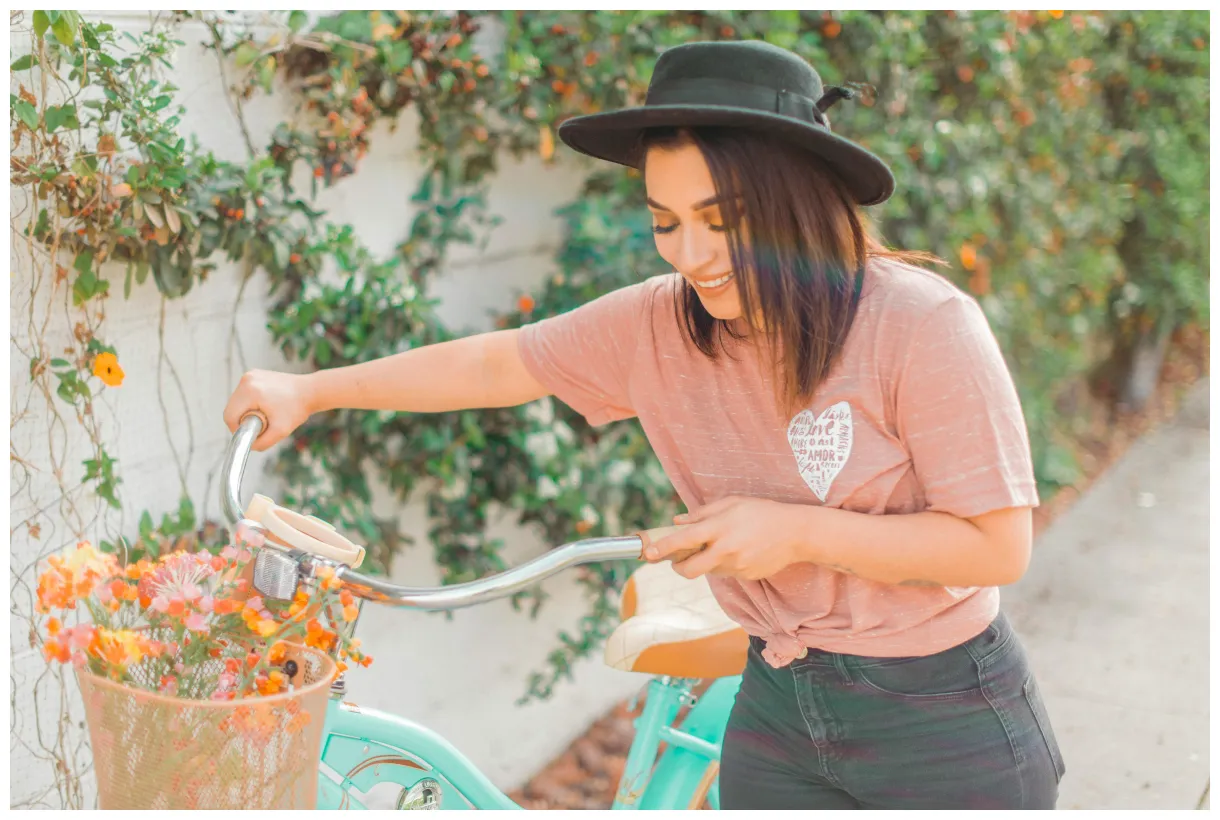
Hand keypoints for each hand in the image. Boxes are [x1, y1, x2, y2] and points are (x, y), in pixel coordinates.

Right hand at [223, 370, 317, 450]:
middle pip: (231, 408)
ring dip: (246, 412)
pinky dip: (251, 403)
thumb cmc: (297, 409)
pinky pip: (244, 395)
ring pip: (236, 402)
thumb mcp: (280, 431)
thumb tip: (249, 446)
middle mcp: (247, 379)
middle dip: (242, 420)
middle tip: (260, 425)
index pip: (230, 416)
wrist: (310, 391)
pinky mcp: (254, 374)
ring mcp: (250, 375)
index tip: (251, 433)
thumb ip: (262, 443)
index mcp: (250, 391)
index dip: (237, 430)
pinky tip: (266, 405)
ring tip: (265, 415)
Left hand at [643, 496, 805, 580]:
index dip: (664, 548)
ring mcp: (736, 566)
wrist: (795, 533)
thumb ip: (702, 513)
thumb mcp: (732, 503)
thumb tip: (677, 522)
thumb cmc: (761, 512)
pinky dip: (723, 564)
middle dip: (677, 567)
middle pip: (689, 569)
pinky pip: (725, 572)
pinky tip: (739, 550)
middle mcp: (726, 550)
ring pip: (707, 571)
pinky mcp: (745, 576)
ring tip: (720, 545)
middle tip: (676, 560)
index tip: (649, 553)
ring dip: (704, 562)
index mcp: (720, 528)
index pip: (684, 540)